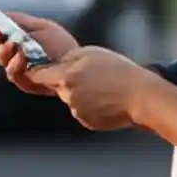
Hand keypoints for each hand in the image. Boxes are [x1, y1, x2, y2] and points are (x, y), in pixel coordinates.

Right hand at [0, 11, 79, 96]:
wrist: (74, 63)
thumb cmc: (61, 45)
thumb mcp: (41, 27)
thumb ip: (22, 21)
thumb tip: (4, 15)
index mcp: (22, 42)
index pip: (1, 39)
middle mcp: (19, 57)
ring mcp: (22, 72)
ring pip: (4, 63)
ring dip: (5, 53)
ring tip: (14, 47)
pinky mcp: (26, 83)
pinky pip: (13, 74)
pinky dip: (15, 65)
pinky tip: (22, 58)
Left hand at [27, 46, 154, 130]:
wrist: (141, 97)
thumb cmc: (119, 72)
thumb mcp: (91, 54)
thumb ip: (69, 59)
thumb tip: (56, 65)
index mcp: (66, 77)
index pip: (37, 76)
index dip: (37, 72)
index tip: (35, 69)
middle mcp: (68, 96)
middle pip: (58, 88)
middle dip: (67, 82)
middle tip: (89, 76)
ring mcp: (78, 112)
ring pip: (72, 100)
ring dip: (82, 95)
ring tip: (105, 88)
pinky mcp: (88, 122)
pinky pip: (84, 112)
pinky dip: (92, 107)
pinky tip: (108, 100)